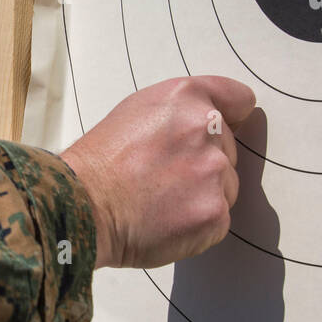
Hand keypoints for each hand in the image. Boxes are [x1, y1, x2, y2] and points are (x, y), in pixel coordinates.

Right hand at [61, 76, 255, 268]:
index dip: (228, 118)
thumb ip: (181, 112)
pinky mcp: (215, 213)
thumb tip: (214, 124)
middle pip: (229, 150)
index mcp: (187, 98)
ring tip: (161, 199)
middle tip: (163, 174)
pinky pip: (218, 218)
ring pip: (226, 186)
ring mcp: (214, 173)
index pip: (239, 100)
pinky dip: (197, 224)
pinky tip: (166, 219)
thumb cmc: (100, 162)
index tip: (217, 133)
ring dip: (202, 194)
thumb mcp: (136, 111)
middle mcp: (206, 130)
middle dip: (204, 162)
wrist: (81, 206)